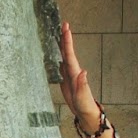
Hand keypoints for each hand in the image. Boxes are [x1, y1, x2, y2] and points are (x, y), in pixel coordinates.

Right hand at [57, 22, 103, 136]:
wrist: (85, 113)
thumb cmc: (85, 106)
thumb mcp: (83, 96)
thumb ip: (82, 85)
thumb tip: (83, 72)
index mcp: (75, 73)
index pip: (70, 54)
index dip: (67, 41)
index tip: (66, 28)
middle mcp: (72, 71)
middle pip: (67, 51)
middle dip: (64, 38)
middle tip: (62, 24)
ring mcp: (68, 74)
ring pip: (63, 56)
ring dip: (60, 45)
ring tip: (56, 33)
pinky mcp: (64, 80)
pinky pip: (59, 65)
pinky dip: (56, 56)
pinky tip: (53, 52)